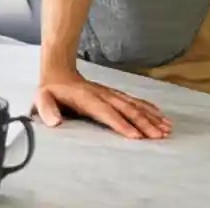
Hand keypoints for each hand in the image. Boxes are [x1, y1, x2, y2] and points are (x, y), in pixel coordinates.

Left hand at [34, 68, 171, 139]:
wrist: (58, 72)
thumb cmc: (51, 90)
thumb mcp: (42, 99)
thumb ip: (46, 110)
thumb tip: (54, 123)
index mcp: (86, 99)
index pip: (106, 112)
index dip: (120, 123)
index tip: (136, 136)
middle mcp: (102, 95)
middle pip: (126, 109)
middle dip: (144, 123)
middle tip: (160, 137)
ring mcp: (110, 94)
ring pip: (134, 105)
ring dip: (151, 117)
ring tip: (167, 129)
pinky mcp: (114, 95)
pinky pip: (135, 101)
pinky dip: (150, 109)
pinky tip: (162, 116)